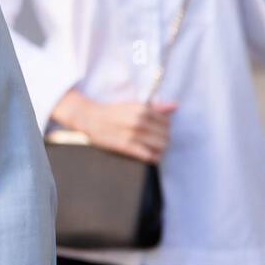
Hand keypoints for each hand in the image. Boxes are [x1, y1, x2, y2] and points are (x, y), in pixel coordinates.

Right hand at [54, 90, 176, 161]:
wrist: (89, 118)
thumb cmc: (112, 112)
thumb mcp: (134, 106)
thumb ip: (156, 107)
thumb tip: (175, 106)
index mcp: (143, 109)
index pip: (167, 122)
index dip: (165, 128)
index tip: (158, 130)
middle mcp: (140, 121)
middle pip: (166, 135)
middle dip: (164, 139)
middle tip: (156, 141)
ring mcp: (134, 135)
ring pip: (161, 146)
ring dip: (160, 149)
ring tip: (153, 149)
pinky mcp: (126, 147)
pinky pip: (149, 155)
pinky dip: (153, 158)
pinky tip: (150, 157)